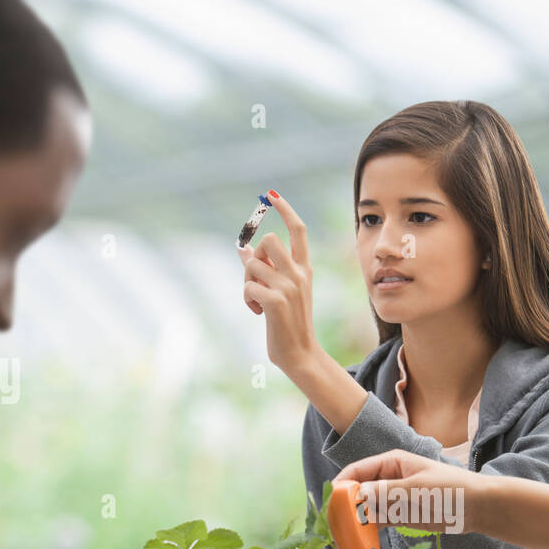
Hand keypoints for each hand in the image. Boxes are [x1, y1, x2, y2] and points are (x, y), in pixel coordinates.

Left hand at [239, 193, 319, 380]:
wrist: (300, 353)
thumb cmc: (287, 322)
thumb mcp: (280, 291)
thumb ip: (266, 269)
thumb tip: (243, 248)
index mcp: (304, 268)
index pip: (298, 230)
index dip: (285, 209)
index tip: (270, 195)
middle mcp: (299, 273)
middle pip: (269, 239)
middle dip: (255, 256)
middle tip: (257, 277)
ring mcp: (289, 287)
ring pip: (253, 264)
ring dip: (246, 282)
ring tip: (256, 301)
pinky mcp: (276, 301)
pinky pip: (248, 286)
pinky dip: (246, 299)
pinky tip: (257, 313)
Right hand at [336, 450, 486, 532]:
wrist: (477, 507)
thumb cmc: (451, 489)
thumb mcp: (418, 488)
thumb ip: (389, 491)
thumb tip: (360, 493)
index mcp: (391, 463)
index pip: (357, 471)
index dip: (342, 485)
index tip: (332, 502)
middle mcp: (387, 478)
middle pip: (357, 491)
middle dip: (345, 506)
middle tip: (335, 524)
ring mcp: (392, 498)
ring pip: (365, 508)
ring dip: (354, 521)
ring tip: (344, 537)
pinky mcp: (398, 515)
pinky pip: (377, 522)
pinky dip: (368, 531)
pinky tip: (361, 541)